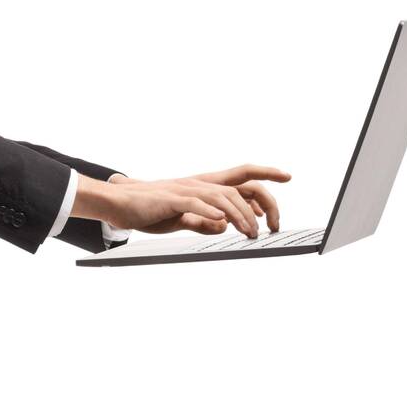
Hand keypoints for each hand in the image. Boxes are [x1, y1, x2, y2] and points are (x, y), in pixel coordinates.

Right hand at [81, 165, 290, 237]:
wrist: (119, 203)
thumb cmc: (149, 210)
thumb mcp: (182, 219)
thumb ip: (203, 221)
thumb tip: (224, 226)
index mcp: (203, 185)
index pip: (241, 175)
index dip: (266, 173)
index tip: (287, 177)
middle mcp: (199, 183)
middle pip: (241, 184)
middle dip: (265, 201)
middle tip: (272, 225)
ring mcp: (186, 190)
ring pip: (224, 196)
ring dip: (242, 215)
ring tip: (251, 233)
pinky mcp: (171, 200)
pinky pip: (197, 204)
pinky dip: (212, 212)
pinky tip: (223, 222)